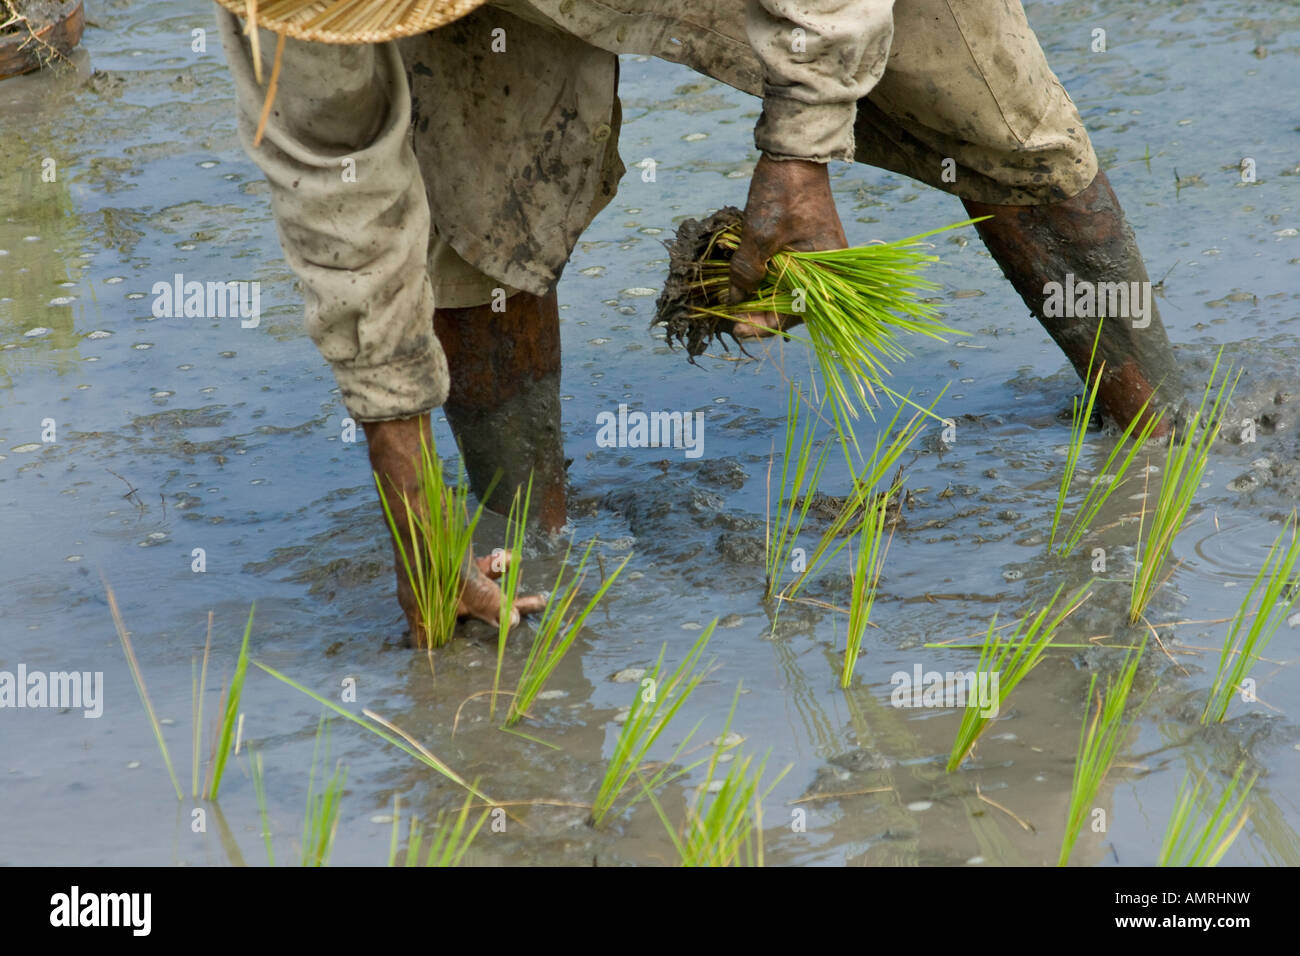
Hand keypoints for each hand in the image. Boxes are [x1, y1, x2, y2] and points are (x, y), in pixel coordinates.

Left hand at [728, 154, 847, 336]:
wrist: (794, 153)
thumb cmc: (783, 193)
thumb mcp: (758, 237)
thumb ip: (746, 272)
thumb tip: (734, 302)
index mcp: (825, 272)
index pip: (793, 314)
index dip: (762, 325)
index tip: (735, 328)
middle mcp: (824, 269)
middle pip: (787, 304)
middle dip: (757, 312)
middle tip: (728, 315)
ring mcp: (813, 256)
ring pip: (782, 288)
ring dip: (756, 294)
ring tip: (729, 299)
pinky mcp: (801, 245)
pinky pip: (780, 269)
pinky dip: (760, 274)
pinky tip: (737, 275)